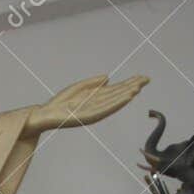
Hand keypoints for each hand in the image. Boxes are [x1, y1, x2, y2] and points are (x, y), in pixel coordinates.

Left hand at [26, 74, 147, 134]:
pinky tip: (125, 97)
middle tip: (147, 79)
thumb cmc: (60, 102)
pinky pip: (106, 108)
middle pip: (118, 94)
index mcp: (96, 97)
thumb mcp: (78, 88)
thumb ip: (92, 83)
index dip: (129, 83)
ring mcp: (94, 110)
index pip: (116, 89)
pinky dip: (117, 102)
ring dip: (126, 95)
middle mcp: (98, 104)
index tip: (142, 77)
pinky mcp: (89, 116)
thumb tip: (108, 78)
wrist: (46, 114)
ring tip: (138, 88)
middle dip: (132, 86)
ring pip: (114, 101)